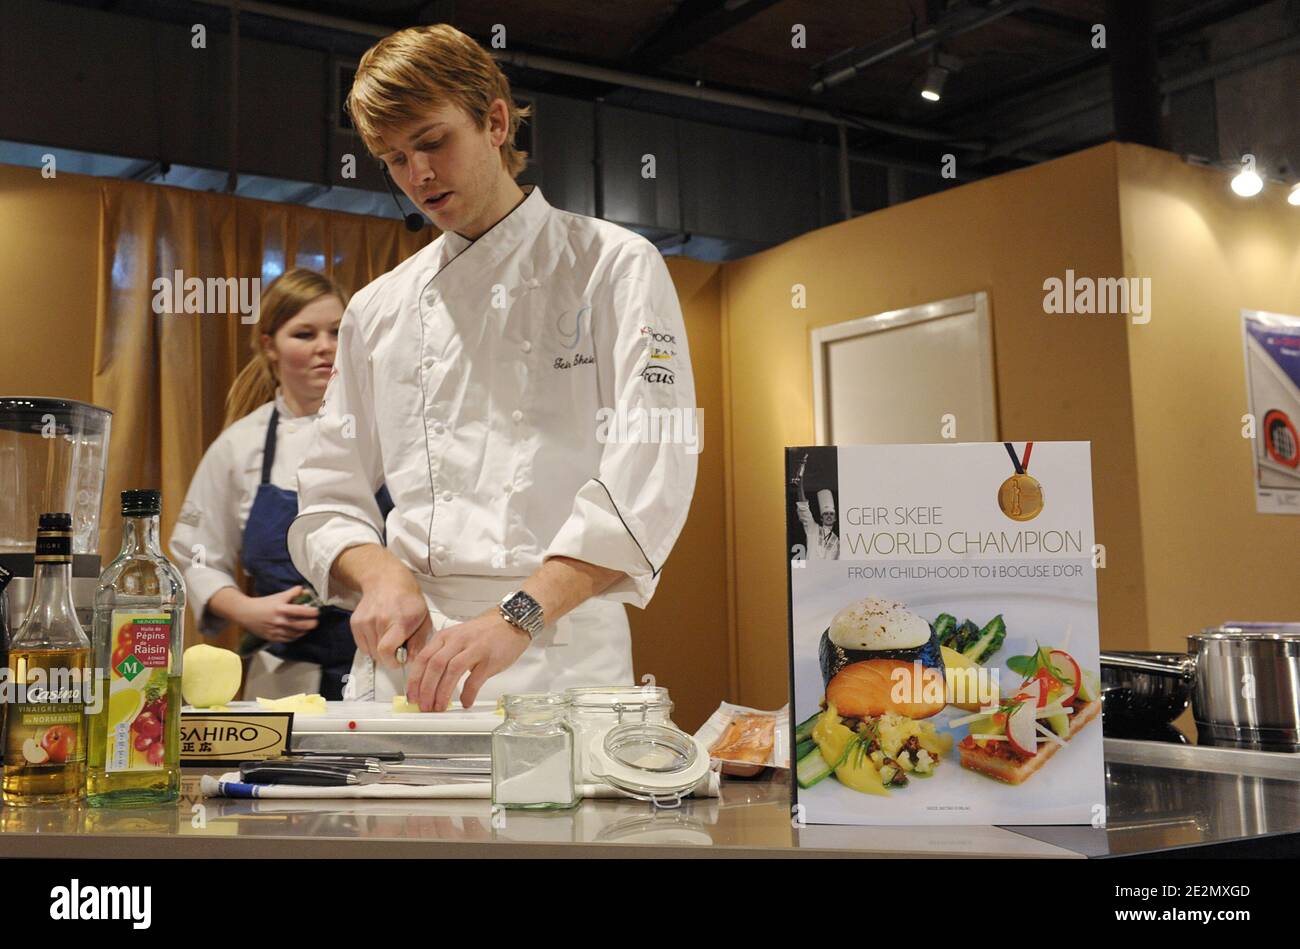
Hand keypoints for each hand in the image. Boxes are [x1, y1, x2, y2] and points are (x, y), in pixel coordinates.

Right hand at [238, 586, 319, 642]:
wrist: (246, 614)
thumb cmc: (264, 603)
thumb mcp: (278, 596)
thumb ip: (293, 593)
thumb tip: (306, 591)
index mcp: (281, 608)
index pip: (302, 611)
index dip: (312, 612)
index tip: (317, 611)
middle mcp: (279, 621)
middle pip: (302, 625)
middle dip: (312, 623)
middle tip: (316, 621)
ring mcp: (276, 631)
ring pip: (297, 633)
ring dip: (305, 630)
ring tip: (309, 626)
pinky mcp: (273, 638)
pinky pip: (289, 639)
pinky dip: (296, 636)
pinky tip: (300, 632)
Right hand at [350, 560, 430, 668]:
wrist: (387, 581)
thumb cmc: (409, 601)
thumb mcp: (424, 619)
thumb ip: (419, 642)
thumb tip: (410, 659)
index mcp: (399, 621)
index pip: (386, 650)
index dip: (393, 662)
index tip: (399, 660)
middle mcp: (379, 621)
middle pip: (378, 654)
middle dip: (389, 657)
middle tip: (397, 648)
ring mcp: (365, 621)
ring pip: (370, 651)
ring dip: (380, 651)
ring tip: (389, 638)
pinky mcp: (355, 622)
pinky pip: (362, 646)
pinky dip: (371, 646)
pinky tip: (380, 634)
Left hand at [406, 609, 530, 711]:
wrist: (511, 621)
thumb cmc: (484, 632)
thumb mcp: (458, 637)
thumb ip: (443, 654)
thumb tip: (428, 681)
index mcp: (446, 637)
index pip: (423, 659)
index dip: (414, 680)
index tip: (412, 696)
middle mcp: (457, 641)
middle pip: (435, 666)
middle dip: (426, 690)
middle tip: (424, 706)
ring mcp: (474, 649)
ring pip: (451, 671)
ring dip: (443, 693)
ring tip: (440, 707)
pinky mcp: (489, 659)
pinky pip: (475, 680)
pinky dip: (468, 694)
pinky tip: (465, 702)